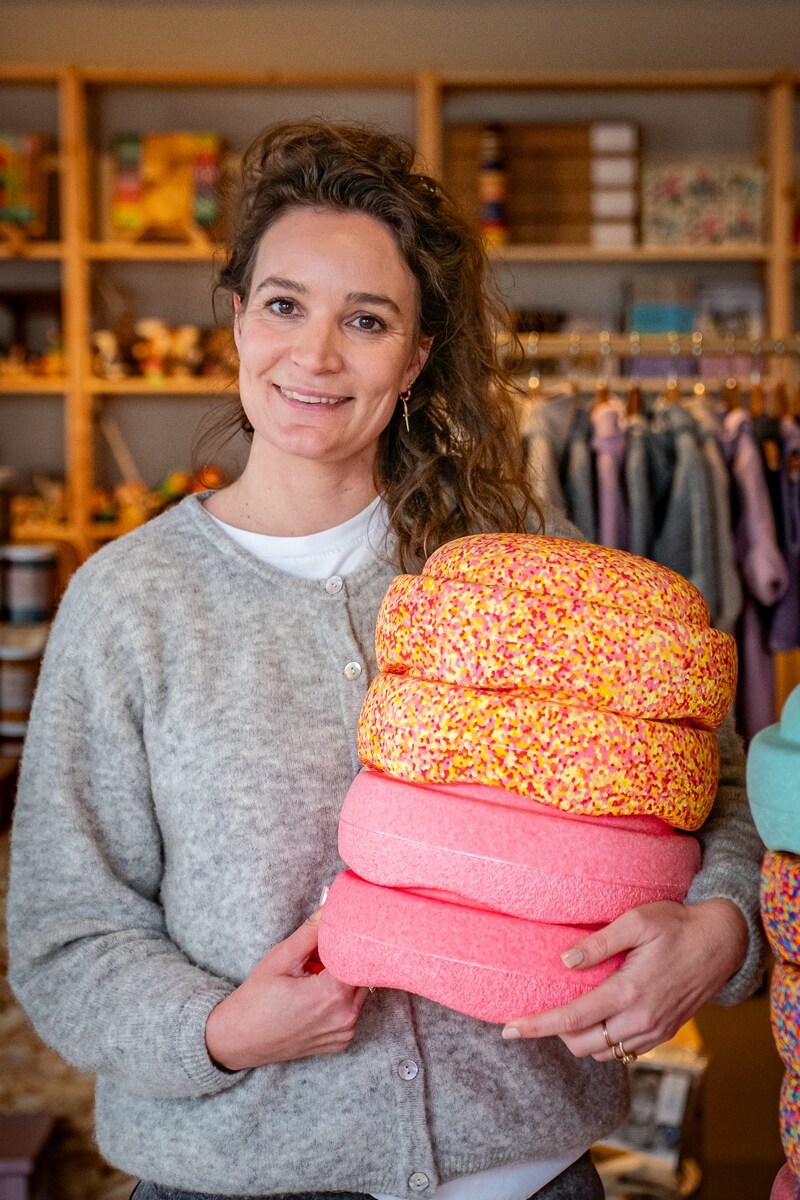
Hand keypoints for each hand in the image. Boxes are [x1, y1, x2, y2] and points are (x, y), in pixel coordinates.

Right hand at [204, 906, 367, 1070]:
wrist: (241, 1039)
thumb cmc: (257, 999)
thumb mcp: (280, 958)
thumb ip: (310, 931)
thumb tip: (330, 906)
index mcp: (332, 995)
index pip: (359, 956)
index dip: (349, 940)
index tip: (337, 931)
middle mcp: (345, 1017)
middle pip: (360, 973)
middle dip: (344, 959)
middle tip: (317, 955)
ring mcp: (344, 1032)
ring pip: (357, 991)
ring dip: (342, 979)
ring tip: (313, 977)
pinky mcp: (341, 1041)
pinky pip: (351, 1009)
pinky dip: (339, 999)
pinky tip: (314, 996)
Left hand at [501, 898, 747, 1060]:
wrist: (722, 942)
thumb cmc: (677, 924)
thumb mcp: (637, 921)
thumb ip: (600, 943)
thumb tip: (565, 960)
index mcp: (629, 992)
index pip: (571, 1018)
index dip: (536, 1025)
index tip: (508, 1030)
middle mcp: (641, 1020)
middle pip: (581, 1044)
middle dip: (555, 1032)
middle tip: (542, 1007)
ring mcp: (654, 1031)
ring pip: (602, 1053)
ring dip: (581, 1037)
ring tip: (573, 1008)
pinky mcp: (664, 1034)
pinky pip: (623, 1051)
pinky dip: (605, 1041)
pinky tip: (600, 1016)